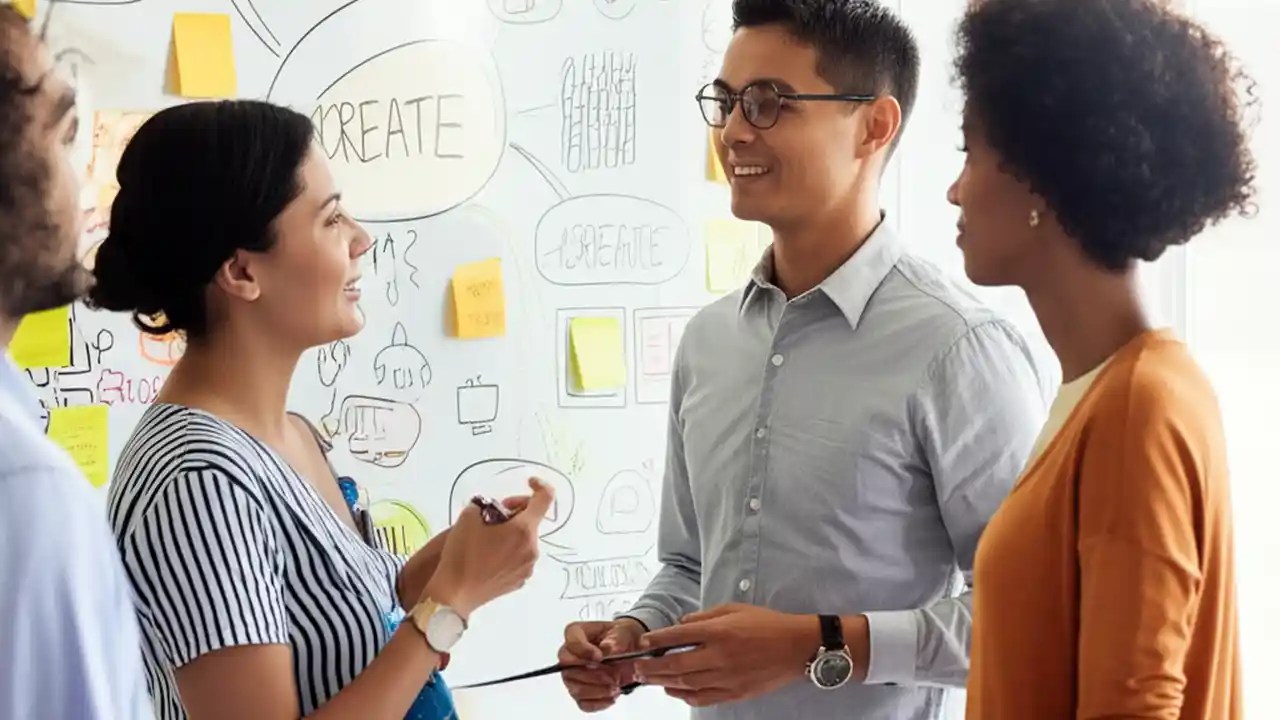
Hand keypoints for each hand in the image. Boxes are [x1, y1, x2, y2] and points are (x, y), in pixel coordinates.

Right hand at [422, 477, 553, 616]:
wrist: (453, 593)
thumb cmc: (462, 553)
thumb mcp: (468, 517)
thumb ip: (486, 505)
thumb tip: (494, 512)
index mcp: (524, 530)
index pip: (545, 499)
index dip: (540, 485)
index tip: (529, 482)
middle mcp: (532, 549)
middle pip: (531, 521)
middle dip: (515, 513)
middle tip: (493, 515)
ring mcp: (528, 568)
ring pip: (525, 540)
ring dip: (512, 533)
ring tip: (488, 538)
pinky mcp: (520, 581)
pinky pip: (519, 557)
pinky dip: (509, 551)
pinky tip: (489, 556)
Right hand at [558, 618, 645, 712]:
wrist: (629, 650)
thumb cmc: (620, 637)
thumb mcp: (623, 632)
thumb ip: (616, 639)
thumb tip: (608, 649)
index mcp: (577, 633)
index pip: (571, 640)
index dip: (582, 650)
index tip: (599, 656)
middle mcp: (570, 655)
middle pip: (568, 668)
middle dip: (592, 674)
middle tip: (612, 675)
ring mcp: (573, 675)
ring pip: (575, 688)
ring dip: (597, 690)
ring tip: (615, 686)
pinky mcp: (581, 692)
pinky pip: (583, 703)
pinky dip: (599, 702)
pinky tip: (611, 696)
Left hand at [633, 604, 823, 707]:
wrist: (796, 647)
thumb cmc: (766, 625)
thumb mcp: (734, 609)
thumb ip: (705, 616)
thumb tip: (681, 624)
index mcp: (720, 631)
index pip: (679, 635)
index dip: (657, 640)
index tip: (644, 642)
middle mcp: (720, 656)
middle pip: (676, 664)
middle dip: (652, 667)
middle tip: (636, 667)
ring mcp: (727, 678)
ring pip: (686, 684)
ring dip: (663, 682)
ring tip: (648, 679)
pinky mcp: (734, 693)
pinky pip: (702, 698)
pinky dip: (684, 696)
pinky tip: (673, 690)